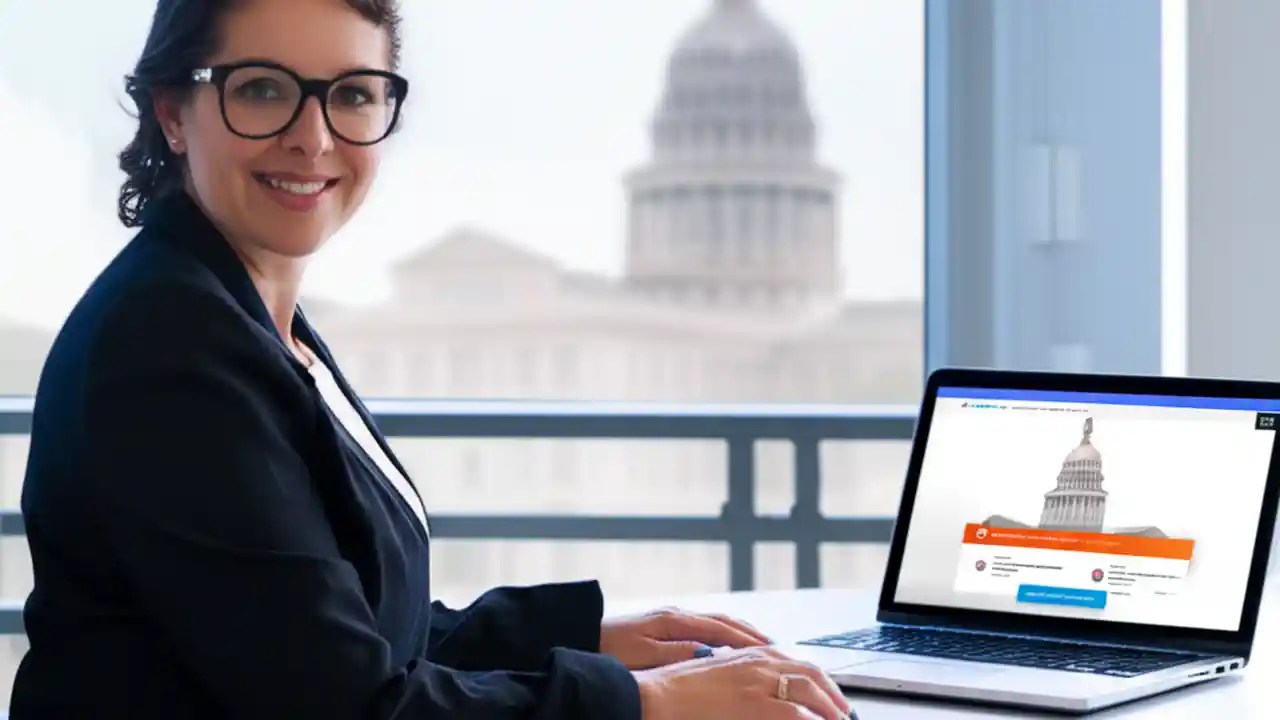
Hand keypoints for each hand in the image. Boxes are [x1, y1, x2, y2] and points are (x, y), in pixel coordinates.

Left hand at [600, 607, 771, 669]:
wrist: (579, 635)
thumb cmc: (608, 650)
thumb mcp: (644, 655)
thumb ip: (678, 653)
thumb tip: (711, 651)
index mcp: (673, 620)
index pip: (721, 628)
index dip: (747, 639)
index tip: (770, 649)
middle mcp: (674, 614)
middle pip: (722, 620)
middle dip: (749, 632)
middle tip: (774, 645)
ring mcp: (668, 617)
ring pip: (713, 621)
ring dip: (737, 631)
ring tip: (758, 643)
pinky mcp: (661, 623)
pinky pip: (701, 625)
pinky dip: (721, 632)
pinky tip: (725, 642)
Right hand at [634, 646, 853, 719]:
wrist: (654, 697)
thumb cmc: (678, 691)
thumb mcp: (719, 676)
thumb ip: (746, 680)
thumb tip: (766, 693)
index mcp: (750, 653)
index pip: (800, 664)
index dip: (823, 682)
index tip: (833, 698)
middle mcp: (758, 662)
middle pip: (812, 674)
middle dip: (835, 696)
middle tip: (845, 714)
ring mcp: (757, 682)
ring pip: (810, 693)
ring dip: (831, 711)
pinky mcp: (752, 704)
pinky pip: (795, 714)